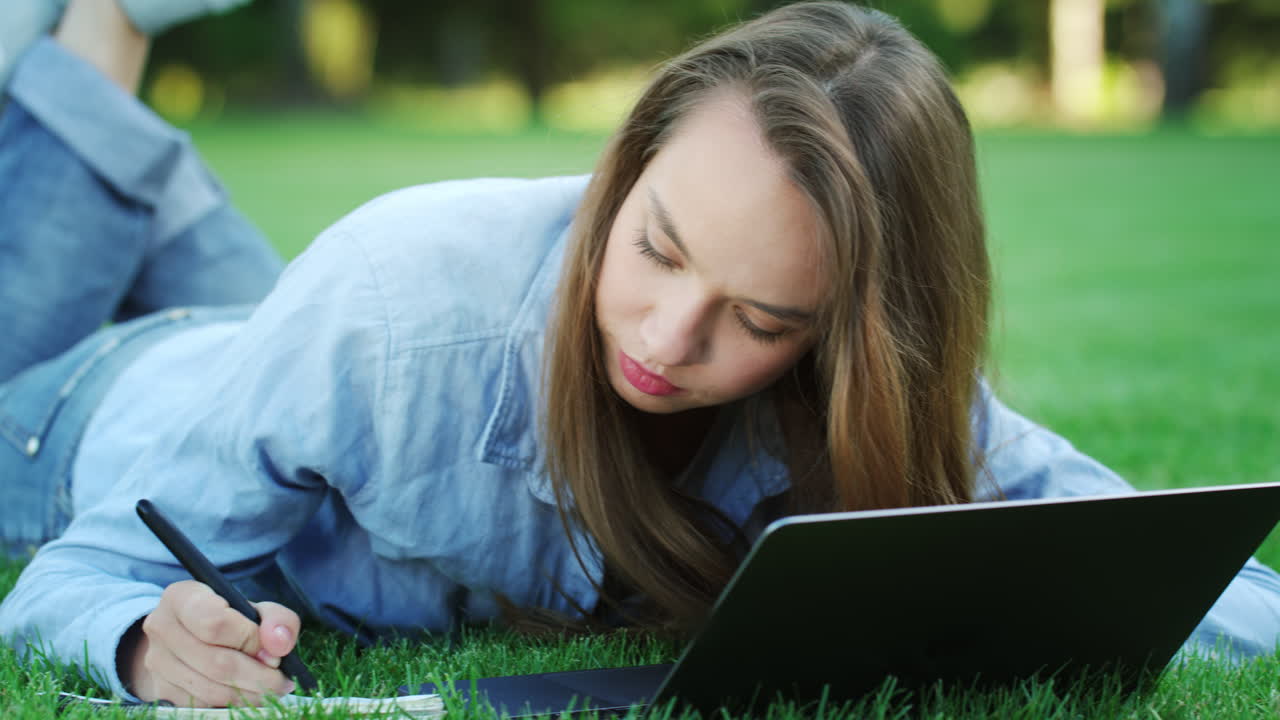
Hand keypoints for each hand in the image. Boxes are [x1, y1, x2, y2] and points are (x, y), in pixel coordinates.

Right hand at [121, 580, 300, 706]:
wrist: (187, 635)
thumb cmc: (227, 617)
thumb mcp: (254, 608)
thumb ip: (276, 619)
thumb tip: (279, 644)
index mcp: (181, 597)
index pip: (214, 622)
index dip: (249, 639)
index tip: (271, 649)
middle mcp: (161, 627)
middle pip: (216, 662)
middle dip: (258, 676)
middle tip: (282, 680)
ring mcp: (156, 661)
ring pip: (210, 689)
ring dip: (249, 695)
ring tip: (271, 689)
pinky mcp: (160, 690)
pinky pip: (202, 704)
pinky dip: (231, 704)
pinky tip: (249, 695)